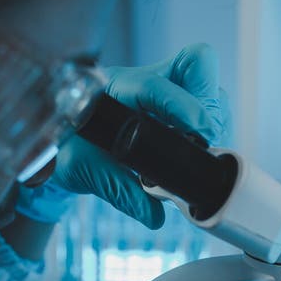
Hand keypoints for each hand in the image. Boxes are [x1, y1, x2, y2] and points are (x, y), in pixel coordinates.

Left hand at [52, 42, 228, 228]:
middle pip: (197, 66)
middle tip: (203, 143)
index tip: (202, 135)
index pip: (155, 84)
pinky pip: (210, 107)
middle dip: (208, 104)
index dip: (183, 106)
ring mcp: (166, 89)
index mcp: (115, 86)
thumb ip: (117, 190)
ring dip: (214, 119)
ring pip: (209, 87)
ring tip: (201, 152)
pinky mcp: (178, 105)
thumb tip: (153, 215)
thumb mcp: (83, 170)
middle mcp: (146, 79)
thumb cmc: (69, 150)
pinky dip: (213, 130)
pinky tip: (200, 152)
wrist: (65, 148)